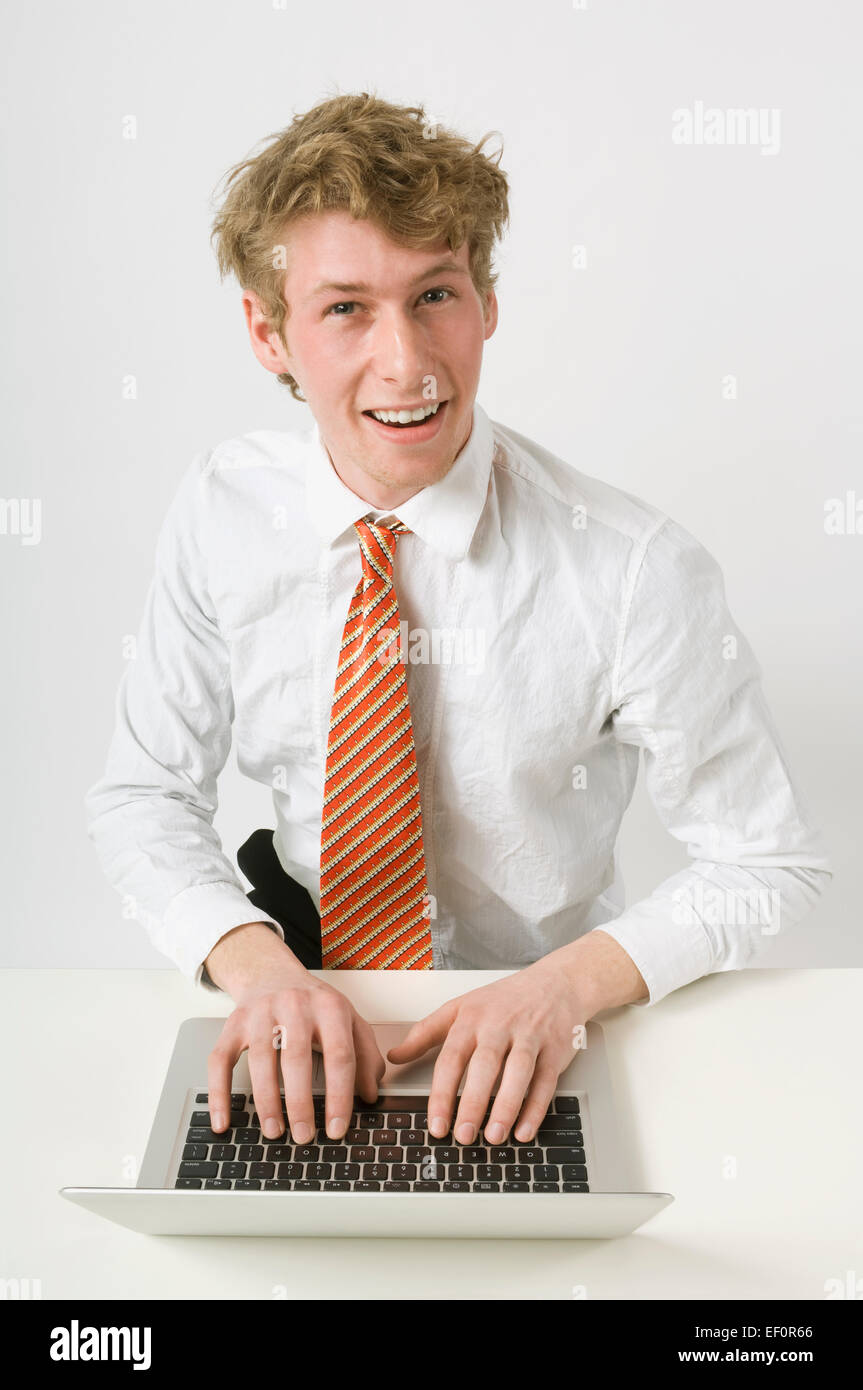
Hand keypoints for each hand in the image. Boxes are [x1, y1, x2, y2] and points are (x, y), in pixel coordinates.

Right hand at [205, 925, 385, 1142]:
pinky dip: (220, 1093)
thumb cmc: (313, 1004)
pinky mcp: (234, 1024)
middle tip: (305, 1136)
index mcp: (329, 1008)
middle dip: (300, 1103)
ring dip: (266, 1102)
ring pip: (260, 1061)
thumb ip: (365, 1055)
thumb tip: (371, 1094)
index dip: (340, 1096)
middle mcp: (294, 1006)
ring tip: (275, 1132)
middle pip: (297, 1059)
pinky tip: (224, 1121)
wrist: (272, 972)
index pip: (339, 1055)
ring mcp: (260, 1014)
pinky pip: (221, 1061)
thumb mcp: (349, 1020)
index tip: (337, 1128)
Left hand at [385, 958, 586, 1146]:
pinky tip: (524, 1130)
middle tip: (462, 1136)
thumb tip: (394, 1057)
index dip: (442, 1094)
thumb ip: (425, 1033)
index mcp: (472, 1019)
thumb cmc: (504, 1000)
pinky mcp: (555, 1049)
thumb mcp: (460, 1007)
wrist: (555, 983)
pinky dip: (536, 1108)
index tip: (436, 1124)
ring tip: (493, 1136)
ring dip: (505, 1106)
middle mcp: (500, 1027)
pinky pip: (545, 1081)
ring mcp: (530, 1037)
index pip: (451, 1058)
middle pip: (484, 1066)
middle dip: (472, 1103)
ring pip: (518, 1072)